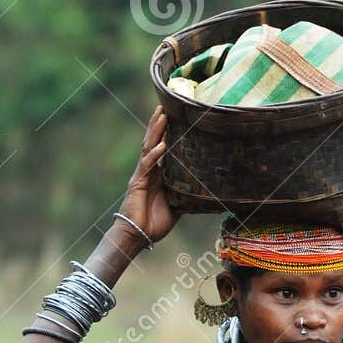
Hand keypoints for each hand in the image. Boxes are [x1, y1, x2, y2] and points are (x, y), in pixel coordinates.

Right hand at [119, 105, 177, 244]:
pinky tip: (161, 146)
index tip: (173, 117)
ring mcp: (142, 175)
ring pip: (148, 148)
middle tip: (165, 106)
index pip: (161, 149)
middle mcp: (149, 171)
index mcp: (157, 175)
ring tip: (161, 115)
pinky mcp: (137, 183)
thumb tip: (206, 194)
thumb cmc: (155, 223)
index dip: (166, 134)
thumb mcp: (177, 207)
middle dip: (158, 125)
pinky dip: (154, 155)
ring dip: (155, 131)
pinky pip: (147, 166)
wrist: (137, 236)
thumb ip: (187, 197)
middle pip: (153, 142)